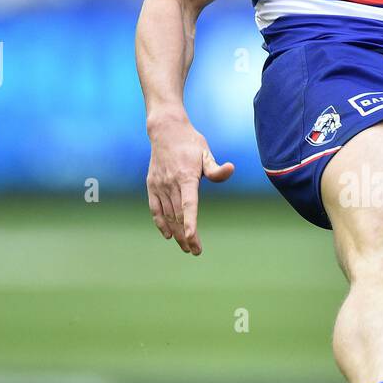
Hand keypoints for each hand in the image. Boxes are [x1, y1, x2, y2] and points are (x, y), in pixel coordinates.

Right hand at [146, 115, 233, 254]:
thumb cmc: (191, 143)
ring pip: (168, 216)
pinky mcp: (151, 185)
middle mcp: (171, 183)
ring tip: (186, 247)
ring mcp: (159, 185)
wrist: (165, 131)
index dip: (190, 223)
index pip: (189, 205)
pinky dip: (161, 223)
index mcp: (186, 177)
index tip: (192, 238)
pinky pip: (155, 209)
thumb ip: (216, 169)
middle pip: (179, 216)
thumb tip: (231, 169)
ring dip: (176, 234)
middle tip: (195, 251)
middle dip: (187, 236)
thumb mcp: (206, 153)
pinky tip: (168, 235)